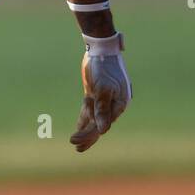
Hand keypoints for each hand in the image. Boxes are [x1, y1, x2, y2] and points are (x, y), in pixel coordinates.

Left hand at [70, 33, 131, 152]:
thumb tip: (104, 131)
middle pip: (99, 124)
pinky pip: (90, 110)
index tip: (75, 140)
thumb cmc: (104, 67)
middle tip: (75, 145)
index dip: (89, 134)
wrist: (101, 48)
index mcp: (119, 104)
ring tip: (75, 143)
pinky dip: (84, 119)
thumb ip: (102, 109)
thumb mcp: (103, 88)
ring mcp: (104, 99)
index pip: (103, 123)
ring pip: (94, 118)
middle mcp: (114, 104)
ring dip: (86, 130)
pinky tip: (78, 129)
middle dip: (87, 136)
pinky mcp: (96, 94)